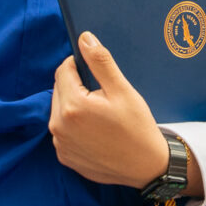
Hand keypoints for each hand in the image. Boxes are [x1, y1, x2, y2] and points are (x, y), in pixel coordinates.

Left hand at [50, 32, 169, 188]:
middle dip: (76, 86)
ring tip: (101, 114)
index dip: (79, 65)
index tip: (97, 73)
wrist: (146, 166)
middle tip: (103, 96)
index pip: (63, 70)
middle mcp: (59, 126)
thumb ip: (100, 62)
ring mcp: (60, 144)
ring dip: (74, 105)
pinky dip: (74, 125)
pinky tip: (96, 130)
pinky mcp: (65, 156)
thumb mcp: (122, 90)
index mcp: (72, 106)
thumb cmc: (137, 127)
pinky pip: (63, 131)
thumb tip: (84, 38)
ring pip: (60, 110)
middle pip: (59, 89)